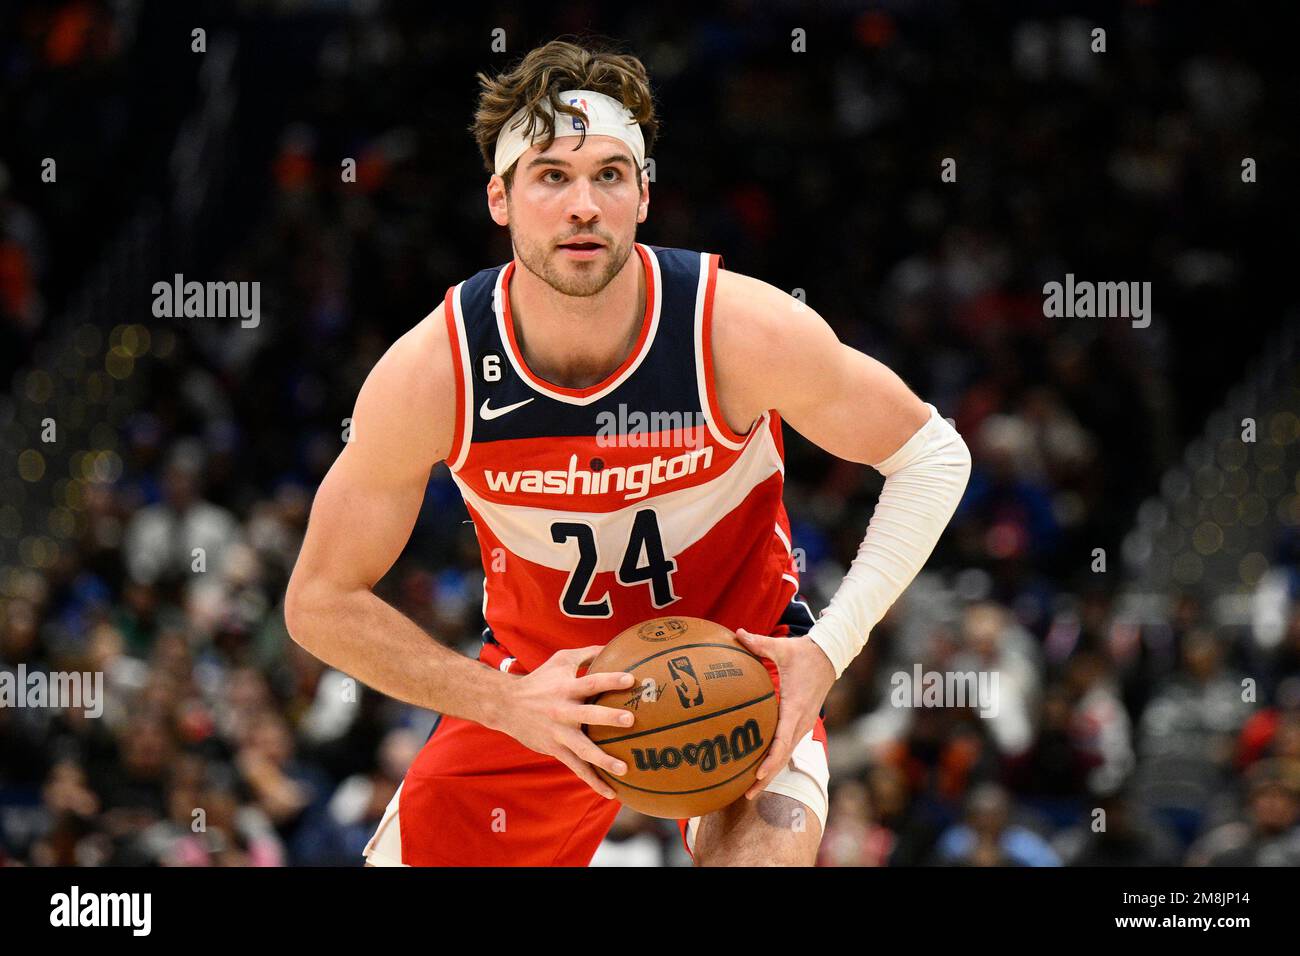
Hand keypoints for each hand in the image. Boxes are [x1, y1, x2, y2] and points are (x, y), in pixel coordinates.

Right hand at [495, 645, 636, 798]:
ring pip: (583, 749)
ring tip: (624, 768)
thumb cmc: (541, 679)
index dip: (610, 680)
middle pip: (588, 715)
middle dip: (608, 717)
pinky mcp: (556, 750)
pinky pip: (577, 768)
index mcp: (566, 688)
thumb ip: (588, 653)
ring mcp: (559, 733)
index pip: (591, 682)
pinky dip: (593, 781)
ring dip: (603, 759)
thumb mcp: (561, 660)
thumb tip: (616, 645)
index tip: (630, 679)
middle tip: (630, 720)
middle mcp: (563, 711)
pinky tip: (612, 792)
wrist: (507, 705)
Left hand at [735, 630, 836, 799]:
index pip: (782, 739)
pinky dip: (777, 760)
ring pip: (787, 755)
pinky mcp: (802, 722)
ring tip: (752, 790)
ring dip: (771, 772)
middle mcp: (801, 720)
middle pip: (783, 756)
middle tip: (747, 794)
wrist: (830, 656)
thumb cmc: (804, 653)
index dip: (770, 759)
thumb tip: (738, 633)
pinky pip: (788, 746)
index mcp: (795, 707)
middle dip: (766, 777)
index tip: (756, 774)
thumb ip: (759, 643)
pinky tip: (763, 769)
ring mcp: (803, 723)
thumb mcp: (782, 648)